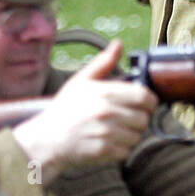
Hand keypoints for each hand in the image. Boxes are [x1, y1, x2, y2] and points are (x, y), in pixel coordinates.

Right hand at [13, 40, 155, 181]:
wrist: (45, 139)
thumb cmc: (64, 109)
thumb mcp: (81, 81)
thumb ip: (103, 63)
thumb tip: (118, 44)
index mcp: (104, 92)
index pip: (144, 96)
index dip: (149, 101)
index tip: (144, 104)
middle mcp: (107, 112)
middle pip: (144, 118)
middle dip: (139, 119)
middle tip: (127, 119)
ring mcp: (106, 132)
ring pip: (138, 136)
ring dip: (130, 135)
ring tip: (116, 131)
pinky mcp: (103, 151)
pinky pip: (127, 151)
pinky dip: (121, 149)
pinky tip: (109, 142)